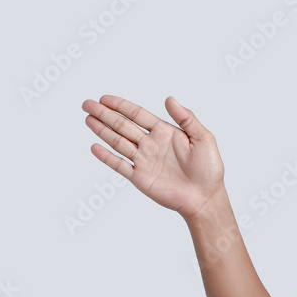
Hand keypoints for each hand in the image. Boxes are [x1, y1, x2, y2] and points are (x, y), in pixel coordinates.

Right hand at [82, 95, 224, 217]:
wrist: (204, 198)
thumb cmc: (209, 169)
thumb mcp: (203, 138)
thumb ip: (186, 118)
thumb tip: (169, 99)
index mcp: (165, 132)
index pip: (138, 115)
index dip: (121, 106)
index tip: (104, 98)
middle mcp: (151, 144)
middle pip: (123, 126)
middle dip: (104, 115)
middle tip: (87, 104)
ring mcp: (144, 161)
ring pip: (118, 142)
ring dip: (102, 131)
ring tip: (87, 119)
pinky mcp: (140, 178)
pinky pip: (120, 165)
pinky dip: (107, 157)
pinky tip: (95, 147)